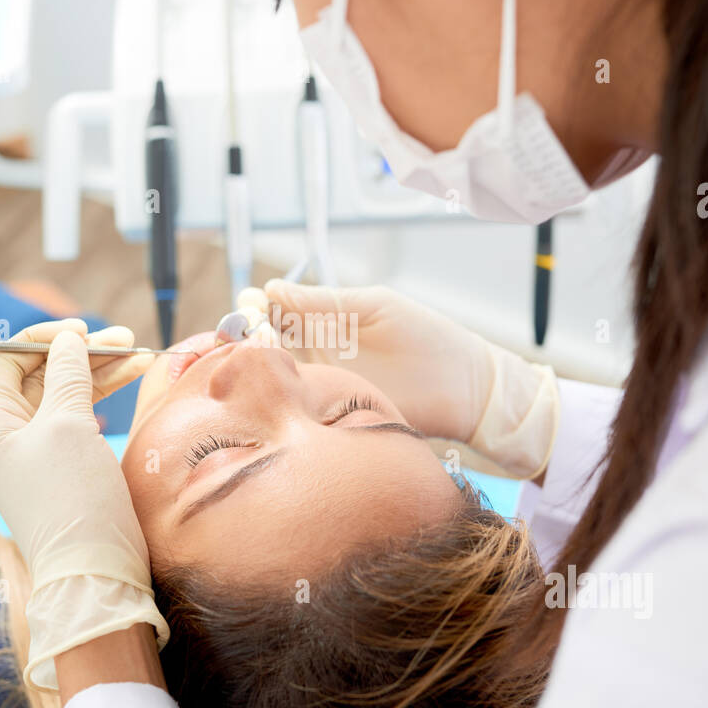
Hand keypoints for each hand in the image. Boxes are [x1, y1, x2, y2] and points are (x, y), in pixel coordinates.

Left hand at [0, 318, 169, 689]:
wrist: (95, 572)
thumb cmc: (73, 497)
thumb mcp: (67, 424)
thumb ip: (67, 375)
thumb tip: (68, 341)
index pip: (4, 362)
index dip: (41, 340)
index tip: (80, 332)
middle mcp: (9, 441)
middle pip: (39, 377)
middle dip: (81, 353)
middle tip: (125, 339)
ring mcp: (39, 457)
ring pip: (65, 397)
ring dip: (100, 373)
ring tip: (140, 354)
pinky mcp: (68, 472)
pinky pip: (80, 421)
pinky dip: (104, 399)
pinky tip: (131, 382)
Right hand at [262, 280, 558, 478]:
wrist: (465, 387)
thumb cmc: (425, 337)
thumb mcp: (373, 307)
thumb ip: (325, 301)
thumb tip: (272, 288)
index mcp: (324, 325)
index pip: (274, 314)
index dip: (255, 308)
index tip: (250, 303)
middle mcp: (316, 357)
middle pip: (264, 347)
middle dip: (246, 337)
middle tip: (243, 331)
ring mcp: (322, 388)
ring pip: (275, 379)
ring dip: (258, 367)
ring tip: (258, 355)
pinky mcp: (331, 419)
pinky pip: (297, 411)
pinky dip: (279, 401)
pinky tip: (274, 387)